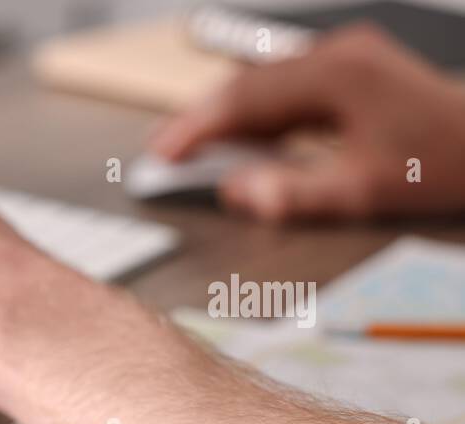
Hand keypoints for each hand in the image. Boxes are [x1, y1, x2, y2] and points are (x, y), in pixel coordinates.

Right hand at [150, 25, 464, 220]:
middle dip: (201, 118)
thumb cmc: (439, 169)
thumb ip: (293, 196)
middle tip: (160, 151)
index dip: (196, 126)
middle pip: (249, 84)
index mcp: (338, 75)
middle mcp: (339, 54)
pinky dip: (258, 116)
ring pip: (265, 84)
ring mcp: (346, 57)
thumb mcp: (362, 194)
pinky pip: (288, 89)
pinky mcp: (351, 70)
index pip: (247, 97)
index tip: (161, 153)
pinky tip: (242, 142)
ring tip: (189, 148)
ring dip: (226, 116)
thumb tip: (237, 193)